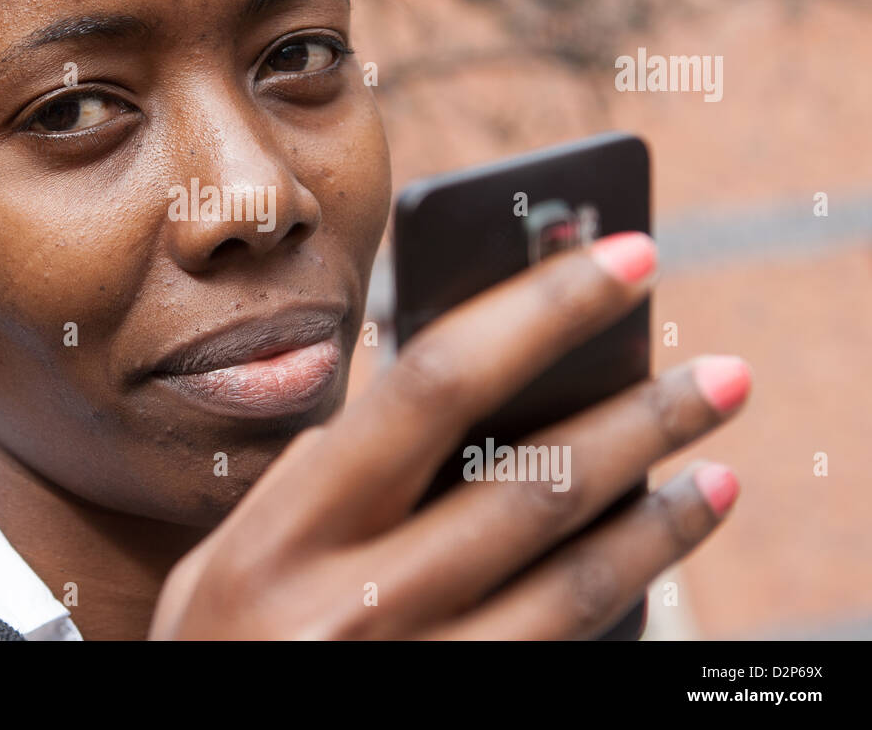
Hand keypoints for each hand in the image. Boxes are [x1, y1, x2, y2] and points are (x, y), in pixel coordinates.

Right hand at [149, 233, 748, 638]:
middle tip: (722, 376)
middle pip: (533, 482)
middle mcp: (358, 601)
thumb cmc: (223, 648)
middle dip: (644, 416)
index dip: (542, 308)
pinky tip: (656, 557)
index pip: (435, 382)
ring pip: (574, 578)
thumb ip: (314, 479)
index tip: (623, 260)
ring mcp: (421, 669)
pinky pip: (566, 646)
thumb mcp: (232, 557)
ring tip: (719, 471)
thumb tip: (424, 387)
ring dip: (664, 520)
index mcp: (288, 527)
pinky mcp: (467, 712)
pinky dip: (628, 594)